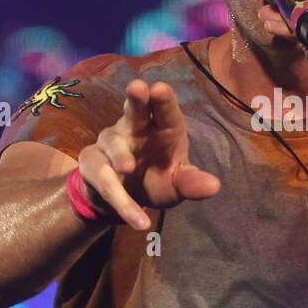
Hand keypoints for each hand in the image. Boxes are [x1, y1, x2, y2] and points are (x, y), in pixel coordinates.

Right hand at [76, 79, 220, 228]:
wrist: (123, 199)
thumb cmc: (156, 178)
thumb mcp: (177, 184)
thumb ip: (192, 183)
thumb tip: (214, 186)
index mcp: (161, 126)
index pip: (164, 109)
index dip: (163, 98)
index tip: (160, 88)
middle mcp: (134, 127)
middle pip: (134, 109)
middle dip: (135, 98)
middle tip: (138, 87)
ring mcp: (111, 141)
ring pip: (114, 145)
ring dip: (120, 155)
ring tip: (127, 167)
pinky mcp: (92, 162)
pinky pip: (105, 180)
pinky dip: (121, 201)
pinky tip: (138, 220)